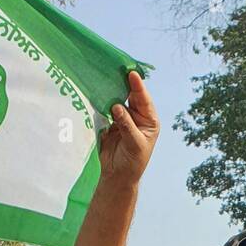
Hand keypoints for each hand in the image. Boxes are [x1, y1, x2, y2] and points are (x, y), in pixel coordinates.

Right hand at [98, 69, 159, 184]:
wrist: (117, 177)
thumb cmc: (132, 163)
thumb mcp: (134, 144)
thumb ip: (127, 125)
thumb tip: (117, 106)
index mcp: (149, 121)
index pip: (144, 100)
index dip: (138, 86)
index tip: (132, 74)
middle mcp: (137, 116)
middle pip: (130, 96)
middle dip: (124, 83)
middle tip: (116, 68)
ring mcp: (122, 118)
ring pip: (117, 100)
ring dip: (111, 91)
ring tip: (105, 76)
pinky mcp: (109, 122)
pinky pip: (105, 109)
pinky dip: (101, 101)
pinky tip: (96, 91)